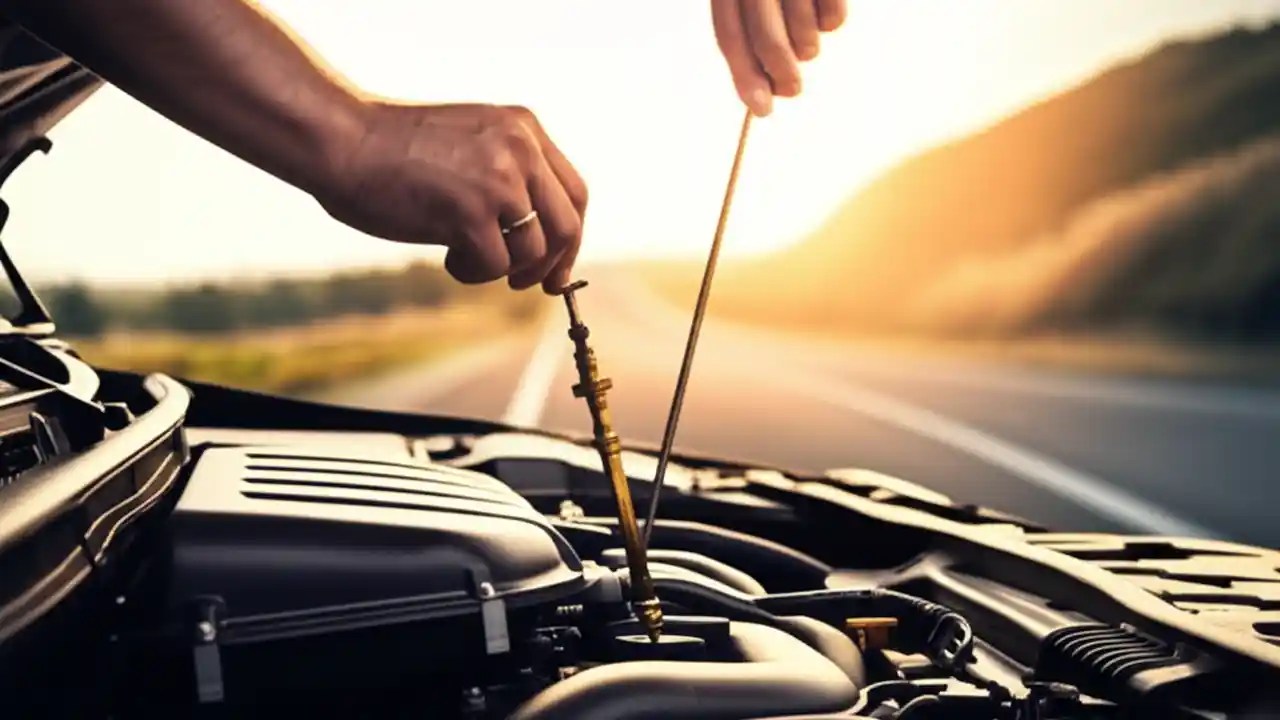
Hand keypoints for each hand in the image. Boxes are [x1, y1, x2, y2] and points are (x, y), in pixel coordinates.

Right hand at [315, 102, 587, 292]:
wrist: (343, 140)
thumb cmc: (393, 148)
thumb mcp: (471, 142)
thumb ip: (509, 172)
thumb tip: (539, 234)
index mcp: (524, 128)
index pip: (574, 193)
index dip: (570, 237)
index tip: (557, 265)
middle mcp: (521, 150)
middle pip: (567, 226)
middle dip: (553, 266)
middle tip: (529, 285)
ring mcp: (500, 181)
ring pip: (532, 252)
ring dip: (502, 269)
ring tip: (463, 257)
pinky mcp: (472, 213)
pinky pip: (496, 265)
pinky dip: (473, 272)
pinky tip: (447, 257)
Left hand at [711, 0, 847, 116]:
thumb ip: (749, 27)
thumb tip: (759, 89)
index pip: (729, 33)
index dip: (743, 76)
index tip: (761, 109)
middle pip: (767, 39)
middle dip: (781, 74)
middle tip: (792, 90)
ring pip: (804, 32)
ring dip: (808, 47)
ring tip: (807, 39)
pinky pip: (834, 17)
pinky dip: (831, 22)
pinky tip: (823, 7)